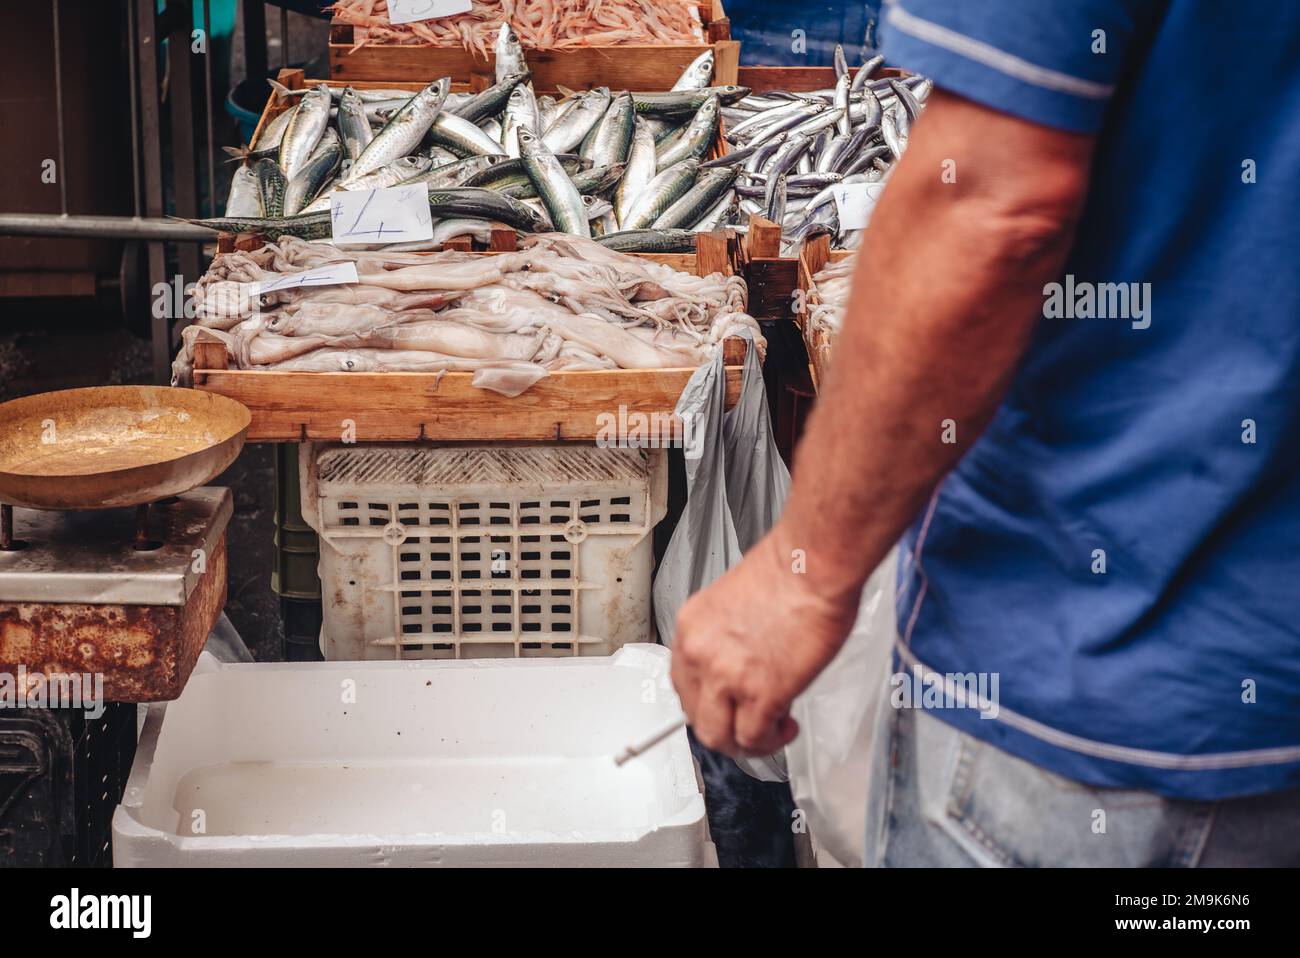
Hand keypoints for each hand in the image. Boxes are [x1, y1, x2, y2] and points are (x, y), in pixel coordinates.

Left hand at [670, 523, 860, 755]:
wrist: (811, 565)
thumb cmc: (789, 572)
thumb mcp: (736, 601)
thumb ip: (729, 637)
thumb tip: (742, 662)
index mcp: (691, 626)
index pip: (682, 681)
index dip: (706, 699)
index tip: (724, 704)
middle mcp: (700, 652)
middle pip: (694, 714)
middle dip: (723, 725)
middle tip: (747, 722)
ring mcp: (726, 676)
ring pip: (718, 736)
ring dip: (744, 742)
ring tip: (768, 731)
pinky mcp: (760, 693)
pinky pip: (754, 738)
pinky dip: (770, 741)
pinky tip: (785, 727)